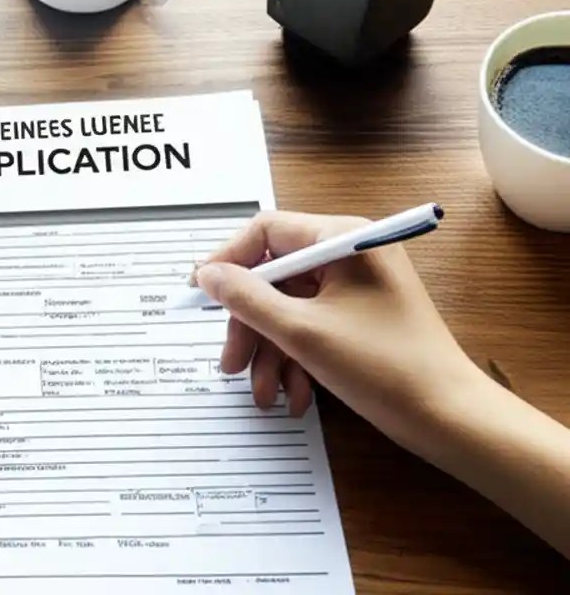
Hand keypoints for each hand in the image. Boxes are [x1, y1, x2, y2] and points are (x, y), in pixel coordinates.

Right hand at [193, 210, 487, 451]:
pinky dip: (296, 359)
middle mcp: (350, 254)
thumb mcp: (302, 331)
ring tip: (263, 393)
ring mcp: (356, 287)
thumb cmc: (385, 366)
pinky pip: (311, 327)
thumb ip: (247, 298)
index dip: (228, 261)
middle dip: (250, 325)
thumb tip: (207, 275)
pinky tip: (293, 396)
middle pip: (274, 277)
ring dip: (270, 351)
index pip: (266, 231)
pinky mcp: (360, 318)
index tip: (199, 294)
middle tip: (231, 363)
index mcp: (343, 239)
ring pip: (289, 308)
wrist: (450, 417)